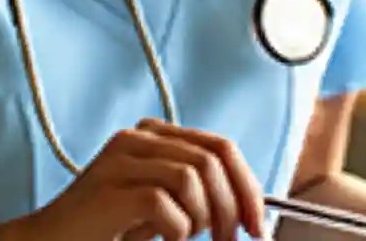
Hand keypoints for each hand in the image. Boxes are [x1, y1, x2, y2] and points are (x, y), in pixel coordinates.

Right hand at [15, 117, 268, 240]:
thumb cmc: (106, 227)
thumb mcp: (161, 205)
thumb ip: (196, 192)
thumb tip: (247, 204)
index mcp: (153, 135)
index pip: (221, 146)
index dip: (248, 185)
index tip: (258, 223)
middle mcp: (137, 137)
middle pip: (214, 156)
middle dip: (234, 204)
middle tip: (230, 238)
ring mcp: (121, 158)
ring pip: (194, 176)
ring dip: (203, 218)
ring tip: (185, 237)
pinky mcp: (111, 186)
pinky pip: (166, 204)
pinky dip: (176, 230)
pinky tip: (161, 239)